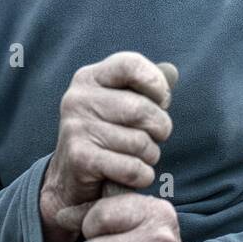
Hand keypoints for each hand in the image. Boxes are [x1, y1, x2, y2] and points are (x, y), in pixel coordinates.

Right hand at [40, 52, 173, 241]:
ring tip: (139, 156)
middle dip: (160, 128)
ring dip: (150, 155)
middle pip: (142, 109)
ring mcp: (76, 128)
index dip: (156, 83)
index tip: (162, 100)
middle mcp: (77, 99)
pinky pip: (132, 168)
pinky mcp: (80, 159)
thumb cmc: (107, 133)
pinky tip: (133, 174)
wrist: (71, 177)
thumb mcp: (121, 102)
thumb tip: (171, 72)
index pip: (131, 65)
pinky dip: (142, 175)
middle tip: (155, 137)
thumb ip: (145, 86)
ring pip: (140, 142)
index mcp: (89, 78)